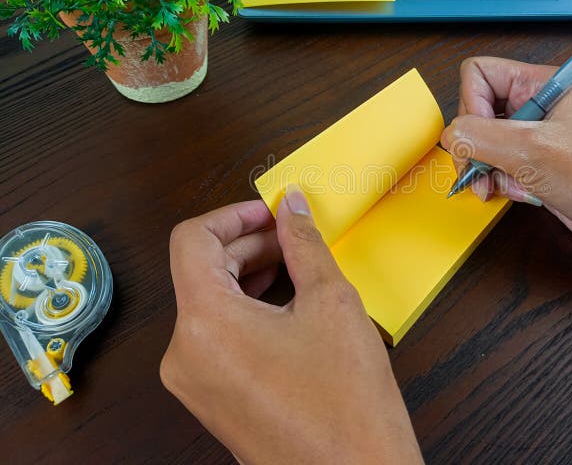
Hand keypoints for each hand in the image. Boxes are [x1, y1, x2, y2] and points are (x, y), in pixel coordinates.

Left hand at [160, 188, 421, 463]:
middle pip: (201, 270)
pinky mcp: (210, 398)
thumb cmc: (346, 404)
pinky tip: (286, 304)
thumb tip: (292, 208)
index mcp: (205, 324)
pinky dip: (247, 308)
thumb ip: (304, 243)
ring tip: (295, 267)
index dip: (232, 215)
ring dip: (249, 275)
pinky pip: (217, 335)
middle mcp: (184, 354)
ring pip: (210, 302)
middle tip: (293, 235)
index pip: (192, 240)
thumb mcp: (330, 303)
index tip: (268, 211)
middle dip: (249, 245)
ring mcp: (194, 381)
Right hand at [441, 56, 571, 262]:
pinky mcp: (535, 162)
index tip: (479, 139)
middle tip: (479, 173)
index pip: (479, 74)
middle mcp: (535, 104)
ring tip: (499, 188)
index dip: (470, 105)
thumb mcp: (533, 152)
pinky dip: (500, 182)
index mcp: (540, 83)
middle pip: (475, 109)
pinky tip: (518, 194)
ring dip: (485, 168)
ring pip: (483, 141)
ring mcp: (535, 135)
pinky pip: (498, 165)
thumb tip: (449, 135)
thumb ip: (480, 137)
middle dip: (473, 144)